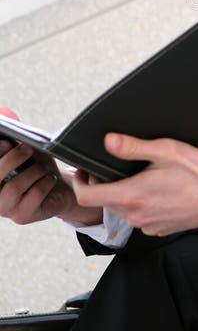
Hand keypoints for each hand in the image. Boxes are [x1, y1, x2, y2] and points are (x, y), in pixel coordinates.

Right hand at [0, 106, 102, 226]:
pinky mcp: (22, 217)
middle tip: (29, 148)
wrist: (60, 189)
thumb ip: (12, 134)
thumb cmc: (37, 166)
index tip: (6, 143)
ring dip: (33, 171)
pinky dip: (45, 182)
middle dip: (13, 157)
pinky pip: (34, 195)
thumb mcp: (24, 147)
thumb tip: (3, 113)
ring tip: (43, 167)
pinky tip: (49, 178)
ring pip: (15, 186)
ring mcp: (6, 209)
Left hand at [72, 132, 197, 236]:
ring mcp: (147, 225)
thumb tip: (108, 141)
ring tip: (146, 176)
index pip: (87, 197)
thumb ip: (133, 146)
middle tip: (121, 165)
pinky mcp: (158, 229)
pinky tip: (160, 190)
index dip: (80, 182)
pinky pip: (139, 216)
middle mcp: (136, 215)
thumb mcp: (166, 150)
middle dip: (106, 183)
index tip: (84, 170)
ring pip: (123, 209)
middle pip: (105, 201)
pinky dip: (142, 203)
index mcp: (133, 195)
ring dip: (126, 193)